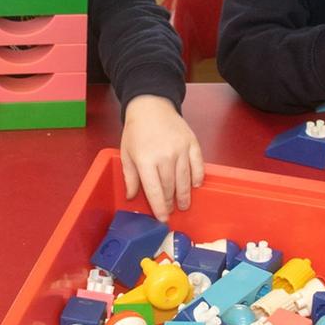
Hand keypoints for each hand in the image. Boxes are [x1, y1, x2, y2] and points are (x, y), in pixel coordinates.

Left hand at [120, 95, 204, 221]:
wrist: (151, 106)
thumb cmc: (136, 131)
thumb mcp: (126, 153)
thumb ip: (130, 176)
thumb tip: (132, 197)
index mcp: (145, 160)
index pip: (154, 191)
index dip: (159, 208)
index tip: (162, 218)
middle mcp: (164, 156)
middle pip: (170, 187)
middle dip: (171, 202)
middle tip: (171, 211)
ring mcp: (180, 149)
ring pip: (185, 179)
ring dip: (185, 195)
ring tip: (184, 204)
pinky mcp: (192, 143)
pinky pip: (198, 165)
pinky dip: (198, 177)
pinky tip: (195, 185)